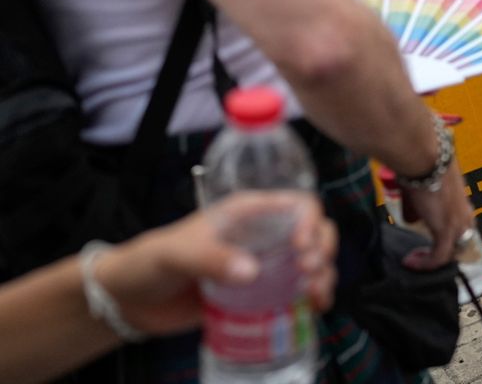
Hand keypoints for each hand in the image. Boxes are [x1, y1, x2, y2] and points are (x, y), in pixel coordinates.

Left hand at [96, 192, 335, 336]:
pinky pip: (295, 292)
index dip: (310, 221)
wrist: (127, 302)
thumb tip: (252, 272)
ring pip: (312, 262)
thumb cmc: (148, 262)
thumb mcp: (175, 254)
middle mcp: (262, 236)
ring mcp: (263, 266)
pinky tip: (312, 308)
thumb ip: (210, 259)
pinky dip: (312, 299)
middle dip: (322, 251)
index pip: (297, 204)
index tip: (301, 248)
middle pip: (314, 232)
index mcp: (247, 213)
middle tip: (308, 274)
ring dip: (323, 276)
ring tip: (315, 295)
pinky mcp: (259, 295)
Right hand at [398, 167, 475, 269]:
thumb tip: (412, 217)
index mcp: (463, 199)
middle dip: (443, 250)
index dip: (450, 237)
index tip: (432, 240)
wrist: (426, 159)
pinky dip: (425, 262)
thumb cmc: (424, 163)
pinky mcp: (447, 229)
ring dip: (433, 259)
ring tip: (416, 260)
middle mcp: (465, 211)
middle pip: (461, 241)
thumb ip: (420, 204)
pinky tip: (411, 261)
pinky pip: (439, 256)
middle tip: (424, 255)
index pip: (464, 225)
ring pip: (452, 251)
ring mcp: (458, 221)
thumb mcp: (423, 187)